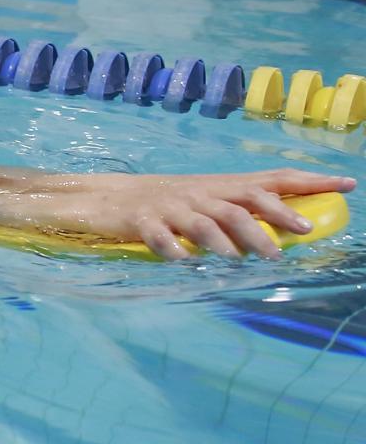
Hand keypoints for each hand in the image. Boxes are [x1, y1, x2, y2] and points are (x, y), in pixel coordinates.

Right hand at [35, 169, 352, 259]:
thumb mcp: (204, 198)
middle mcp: (200, 193)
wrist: (102, 198)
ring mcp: (170, 207)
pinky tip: (185, 263)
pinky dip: (174, 250)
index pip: (271, 180)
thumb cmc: (163, 203)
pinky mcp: (141, 222)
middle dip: (275, 217)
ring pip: (206, 221)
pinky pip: (161, 237)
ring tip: (245, 262)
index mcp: (219, 186)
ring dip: (229, 242)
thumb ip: (240, 209)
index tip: (346, 185)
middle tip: (299, 235)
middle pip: (243, 202)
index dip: (309, 182)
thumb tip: (289, 229)